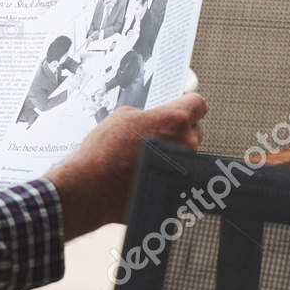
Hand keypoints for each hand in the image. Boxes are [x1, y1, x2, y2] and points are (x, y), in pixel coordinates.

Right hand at [45, 94, 207, 240]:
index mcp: (175, 120)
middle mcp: (186, 144)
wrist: (92, 187)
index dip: (188, 101)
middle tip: (157, 130)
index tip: (181, 102)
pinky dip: (165, 171)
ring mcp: (184, 169)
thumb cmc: (103, 153)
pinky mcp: (177, 188)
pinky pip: (177, 174)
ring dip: (172, 151)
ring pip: (186, 154)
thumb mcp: (122, 117)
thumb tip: (152, 120)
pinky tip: (145, 170)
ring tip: (146, 154)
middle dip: (179, 128)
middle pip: (194, 129)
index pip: (198, 103)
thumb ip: (147, 115)